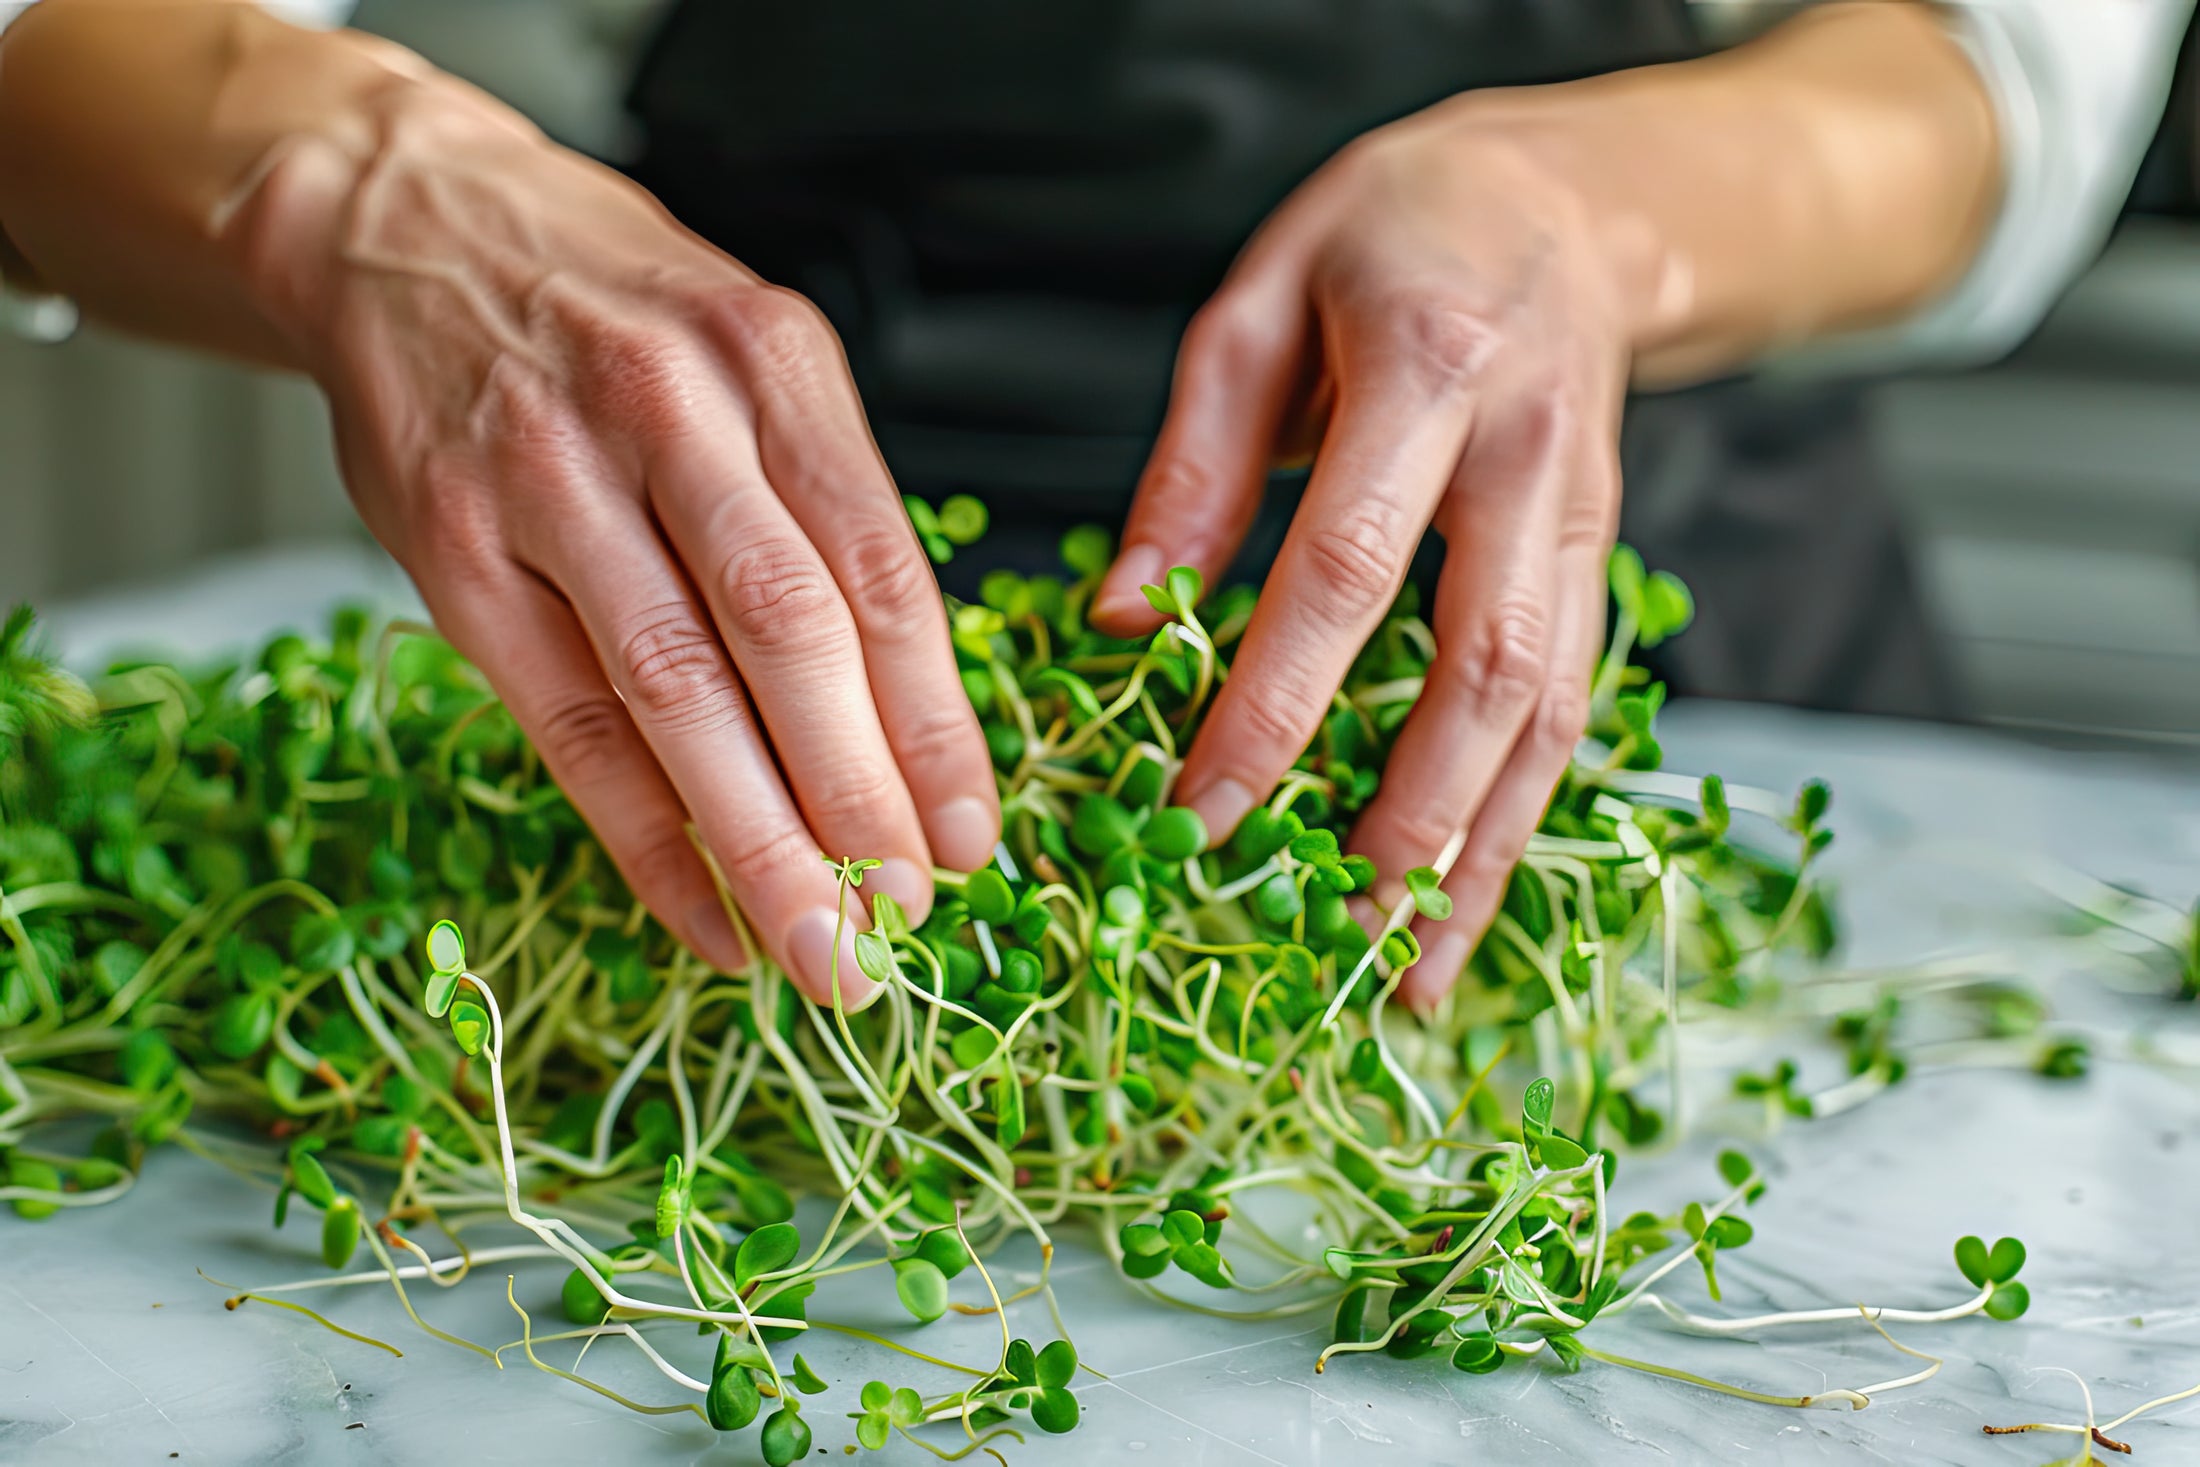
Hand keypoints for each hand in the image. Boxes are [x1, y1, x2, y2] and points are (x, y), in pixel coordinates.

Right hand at [248, 92, 999, 1001]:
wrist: (408, 226)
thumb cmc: (613, 316)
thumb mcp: (751, 361)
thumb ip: (826, 513)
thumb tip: (907, 720)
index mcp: (771, 366)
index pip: (881, 571)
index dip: (934, 722)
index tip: (969, 835)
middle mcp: (668, 413)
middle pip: (787, 635)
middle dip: (859, 798)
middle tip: (906, 916)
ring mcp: (548, 481)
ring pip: (674, 690)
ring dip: (758, 842)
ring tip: (819, 948)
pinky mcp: (452, 550)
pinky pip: (565, 723)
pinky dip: (640, 837)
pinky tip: (700, 914)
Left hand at [1091, 99, 1635, 1006]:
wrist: (1569, 203)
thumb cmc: (1390, 238)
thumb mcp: (1259, 304)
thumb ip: (1193, 466)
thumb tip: (1120, 622)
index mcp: (1429, 366)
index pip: (1349, 568)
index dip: (1277, 703)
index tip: (1201, 811)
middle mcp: (1531, 453)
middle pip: (1484, 663)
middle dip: (1409, 816)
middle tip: (1333, 937)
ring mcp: (1586, 515)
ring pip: (1553, 708)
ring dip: (1486, 852)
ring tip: (1415, 975)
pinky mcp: (1605, 559)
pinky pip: (1574, 702)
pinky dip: (1523, 813)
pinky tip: (1469, 895)